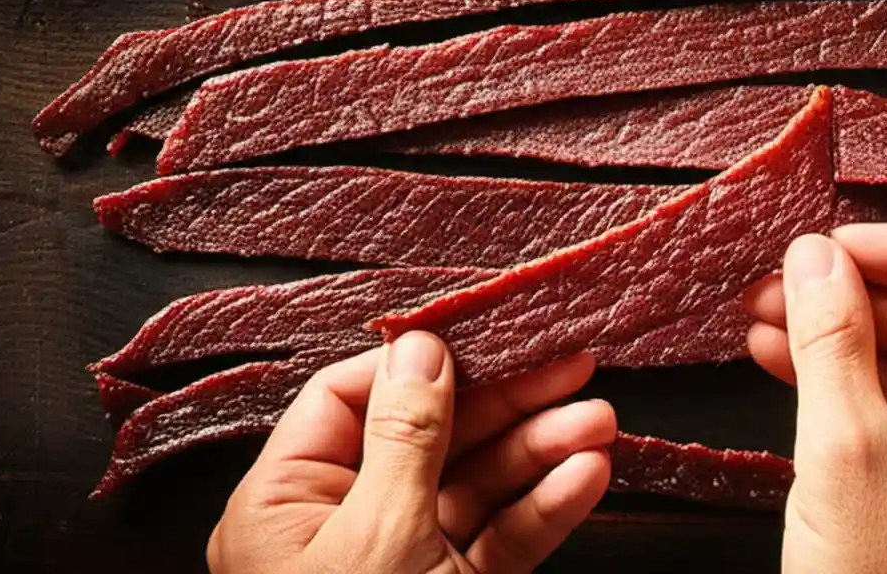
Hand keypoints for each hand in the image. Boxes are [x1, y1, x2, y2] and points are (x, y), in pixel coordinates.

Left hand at [207, 332, 614, 573]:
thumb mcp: (378, 538)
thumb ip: (405, 437)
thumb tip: (418, 346)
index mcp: (287, 505)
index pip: (348, 401)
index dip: (416, 365)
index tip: (481, 335)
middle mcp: (344, 527)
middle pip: (429, 440)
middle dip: (506, 406)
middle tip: (572, 364)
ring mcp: (406, 564)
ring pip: (476, 490)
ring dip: (539, 453)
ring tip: (599, 420)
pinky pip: (499, 542)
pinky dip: (543, 511)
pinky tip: (586, 476)